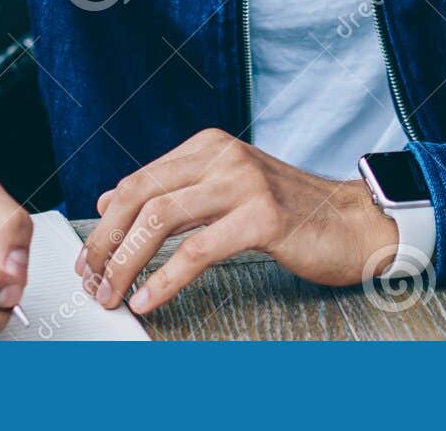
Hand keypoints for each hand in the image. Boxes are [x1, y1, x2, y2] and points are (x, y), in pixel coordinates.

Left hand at [77, 129, 399, 314]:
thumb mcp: (226, 190)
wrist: (355, 223)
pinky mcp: (263, 217)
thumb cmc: (292, 214)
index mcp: (209, 146)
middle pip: (141, 196)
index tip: (90, 257)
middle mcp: (223, 156)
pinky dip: (164, 279)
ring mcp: (244, 183)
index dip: (106, 222)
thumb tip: (112, 199)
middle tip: (92, 279)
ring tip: (113, 293)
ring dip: (127, 262)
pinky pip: (197, 251)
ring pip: (161, 219)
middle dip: (107, 242)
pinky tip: (149, 298)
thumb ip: (176, 191)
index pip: (139, 180)